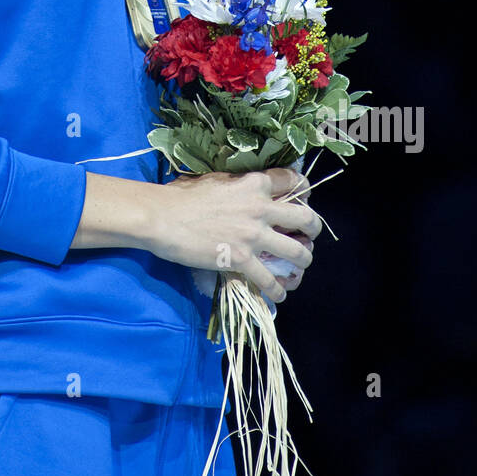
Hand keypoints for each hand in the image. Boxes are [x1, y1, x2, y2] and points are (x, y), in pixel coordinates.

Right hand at [152, 167, 321, 306]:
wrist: (162, 217)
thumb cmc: (181, 196)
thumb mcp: (216, 180)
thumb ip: (238, 185)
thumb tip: (244, 190)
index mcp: (254, 184)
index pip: (293, 181)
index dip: (303, 191)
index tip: (303, 200)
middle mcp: (261, 208)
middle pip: (306, 218)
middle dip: (313, 229)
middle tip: (309, 236)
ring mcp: (253, 235)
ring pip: (297, 252)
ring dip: (303, 262)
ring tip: (299, 268)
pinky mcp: (242, 260)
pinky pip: (270, 279)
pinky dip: (278, 291)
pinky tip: (279, 295)